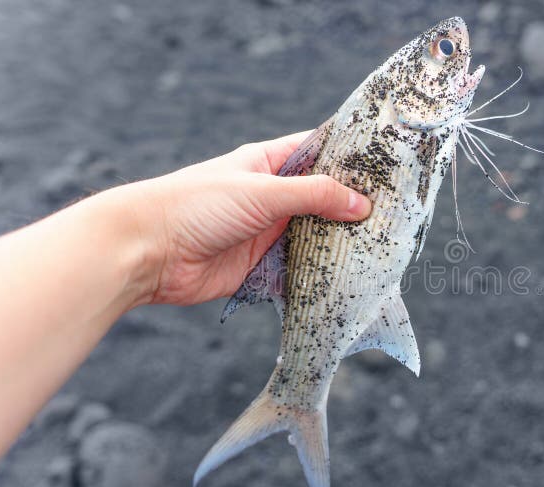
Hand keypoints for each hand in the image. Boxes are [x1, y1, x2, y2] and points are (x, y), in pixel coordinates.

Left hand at [125, 131, 370, 305]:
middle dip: (353, 207)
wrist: (148, 252)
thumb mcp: (261, 191)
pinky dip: (319, 273)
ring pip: (315, 235)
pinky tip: (348, 278)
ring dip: (339, 243)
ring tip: (381, 248)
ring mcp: (268, 231)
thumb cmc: (197, 206)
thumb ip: (312, 195)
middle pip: (323, 198)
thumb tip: (361, 204)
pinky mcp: (262, 265)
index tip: (390, 167)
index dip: (353, 157)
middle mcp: (273, 196)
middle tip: (395, 215)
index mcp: (270, 163)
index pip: (320, 151)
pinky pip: (299, 268)